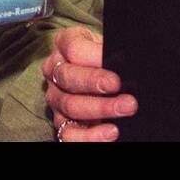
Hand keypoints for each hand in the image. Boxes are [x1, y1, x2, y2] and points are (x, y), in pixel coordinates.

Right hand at [42, 25, 136, 141]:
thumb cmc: (107, 55)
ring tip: (125, 110)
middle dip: (97, 86)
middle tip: (124, 95)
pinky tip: (110, 133)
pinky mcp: (60, 121)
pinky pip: (68, 133)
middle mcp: (55, 69)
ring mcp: (55, 97)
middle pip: (68, 77)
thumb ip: (111, 50)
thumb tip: (123, 61)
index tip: (115, 75)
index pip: (74, 49)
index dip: (95, 60)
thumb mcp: (108, 45)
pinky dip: (89, 136)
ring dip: (100, 110)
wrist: (103, 75)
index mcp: (65, 43)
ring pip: (70, 105)